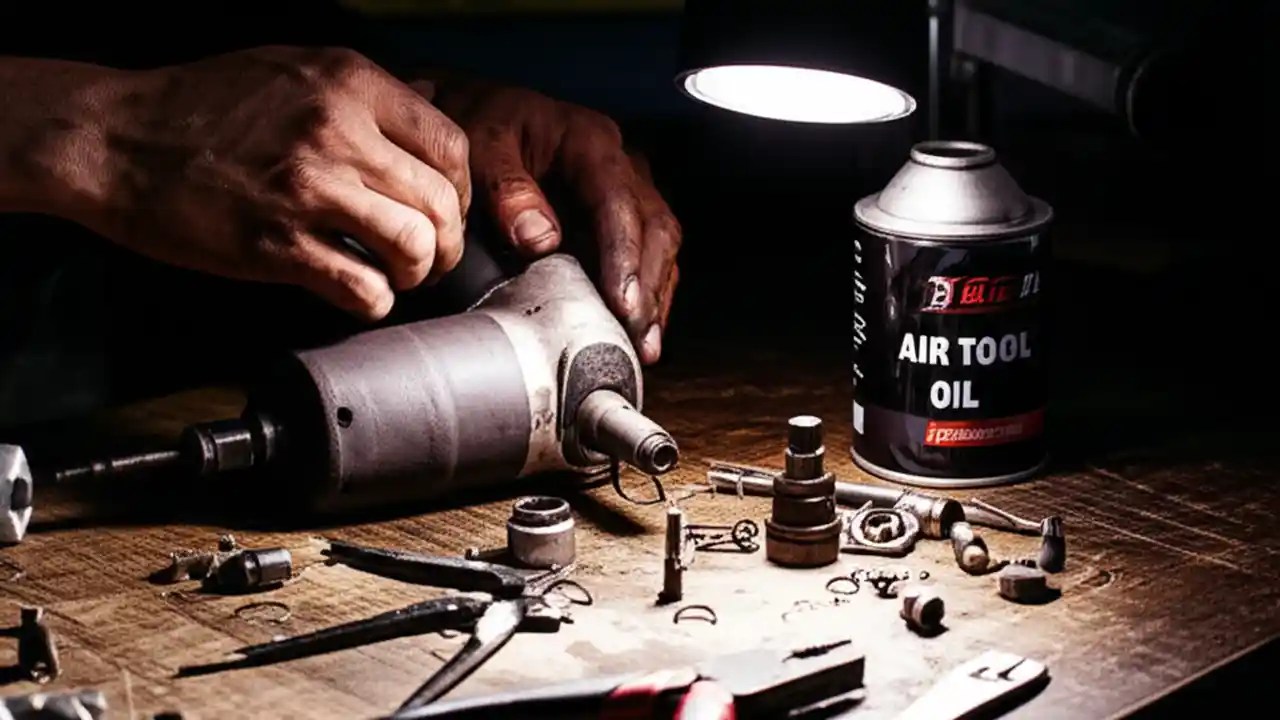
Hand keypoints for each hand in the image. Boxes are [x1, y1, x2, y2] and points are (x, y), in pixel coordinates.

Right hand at [86, 47, 470, 320]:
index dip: (460, 190)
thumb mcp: (291, 69)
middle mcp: (337, 131)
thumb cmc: (199, 104)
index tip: (445, 210)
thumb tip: (430, 105)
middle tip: (430, 257)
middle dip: (447, 242)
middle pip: (441, 202)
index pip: (450, 144)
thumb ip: (364, 93)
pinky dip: (372, 301)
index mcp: (348, 84)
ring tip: (396, 276)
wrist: (115, 139)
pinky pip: (361, 287)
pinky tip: (358, 294)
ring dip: (415, 273)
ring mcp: (308, 189)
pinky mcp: (276, 244)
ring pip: (413, 246)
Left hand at [430, 81, 680, 363]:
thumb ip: (505, 187)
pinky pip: (647, 256)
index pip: (619, 202)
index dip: (625, 255)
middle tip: (635, 335)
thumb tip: (538, 239)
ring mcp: (625, 191)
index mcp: (590, 142)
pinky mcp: (619, 218)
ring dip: (654, 297)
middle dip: (649, 287)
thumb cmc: (481, 126)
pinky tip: (636, 330)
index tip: (621, 300)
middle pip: (655, 227)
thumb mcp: (480, 145)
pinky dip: (646, 294)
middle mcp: (619, 164)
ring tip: (643, 346)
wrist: (477, 116)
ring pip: (660, 245)